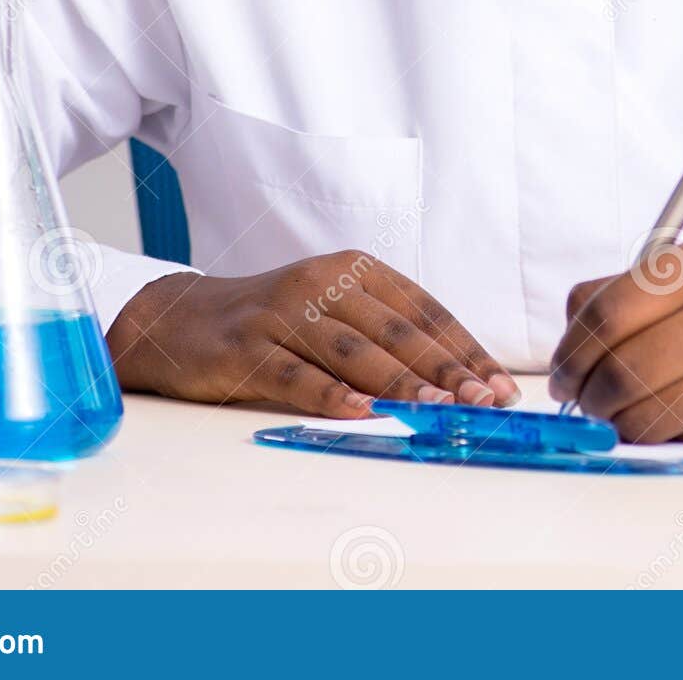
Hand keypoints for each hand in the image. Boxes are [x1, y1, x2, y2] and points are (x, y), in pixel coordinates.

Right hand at [108, 253, 518, 417]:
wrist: (182, 320)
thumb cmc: (275, 321)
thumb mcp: (334, 310)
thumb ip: (385, 334)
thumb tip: (457, 379)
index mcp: (354, 269)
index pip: (423, 310)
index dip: (465, 348)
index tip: (500, 384)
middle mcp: (323, 282)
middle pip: (396, 329)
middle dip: (447, 369)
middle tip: (484, 401)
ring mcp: (284, 312)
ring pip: (354, 350)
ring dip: (401, 382)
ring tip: (440, 409)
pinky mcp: (249, 346)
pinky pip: (297, 373)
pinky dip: (333, 395)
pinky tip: (363, 413)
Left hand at [548, 233, 682, 442]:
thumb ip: (638, 288)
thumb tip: (570, 331)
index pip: (607, 309)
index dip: (571, 349)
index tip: (563, 370)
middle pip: (619, 367)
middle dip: (586, 394)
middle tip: (579, 400)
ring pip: (645, 412)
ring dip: (617, 424)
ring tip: (618, 415)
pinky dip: (660, 436)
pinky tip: (667, 420)